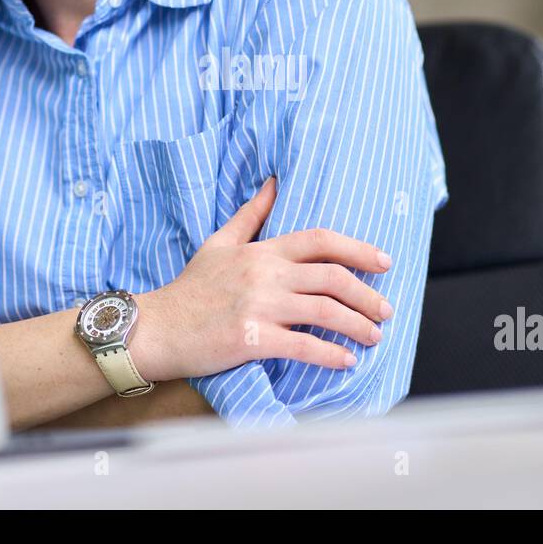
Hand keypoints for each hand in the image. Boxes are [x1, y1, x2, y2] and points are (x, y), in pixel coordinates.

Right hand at [130, 176, 393, 382]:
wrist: (156, 329)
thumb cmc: (189, 289)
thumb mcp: (219, 243)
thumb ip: (250, 214)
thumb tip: (273, 181)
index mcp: (262, 251)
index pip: (321, 240)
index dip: (358, 250)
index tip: (384, 263)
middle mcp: (265, 274)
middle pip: (332, 278)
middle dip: (368, 296)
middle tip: (386, 310)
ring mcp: (259, 306)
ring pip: (325, 312)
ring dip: (358, 326)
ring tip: (374, 338)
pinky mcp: (252, 339)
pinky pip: (303, 346)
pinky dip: (331, 355)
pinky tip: (346, 362)